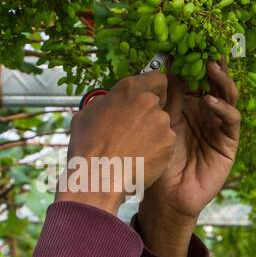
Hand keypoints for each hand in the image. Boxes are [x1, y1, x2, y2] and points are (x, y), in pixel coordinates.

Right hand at [57, 70, 174, 215]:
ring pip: (161, 124)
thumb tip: (111, 103)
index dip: (153, 89)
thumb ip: (106, 103)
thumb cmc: (87, 148)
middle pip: (158, 104)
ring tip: (132, 149)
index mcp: (128, 90)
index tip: (147, 98)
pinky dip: (157, 150)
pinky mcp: (169, 143)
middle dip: (148, 115)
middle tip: (132, 131)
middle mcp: (149, 101)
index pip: (157, 78)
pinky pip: (165, 143)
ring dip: (152, 133)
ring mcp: (161, 122)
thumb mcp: (86, 115)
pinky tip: (139, 159)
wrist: (98, 178)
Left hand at [140, 56, 240, 227]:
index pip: (195, 77)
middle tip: (209, 45)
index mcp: (187, 105)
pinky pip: (230, 121)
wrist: (165, 196)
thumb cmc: (158, 161)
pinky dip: (222, 109)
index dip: (195, 60)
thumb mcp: (159, 124)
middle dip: (213, 64)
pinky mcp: (228, 142)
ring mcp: (218, 125)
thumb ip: (165, 98)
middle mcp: (205, 112)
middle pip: (214, 82)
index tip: (191, 40)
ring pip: (226, 96)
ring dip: (221, 81)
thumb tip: (165, 66)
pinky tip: (210, 102)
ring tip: (212, 67)